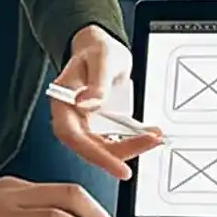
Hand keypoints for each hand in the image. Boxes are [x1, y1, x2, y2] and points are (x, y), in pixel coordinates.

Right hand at [52, 25, 162, 178]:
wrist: (102, 49)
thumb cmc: (96, 50)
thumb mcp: (101, 59)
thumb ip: (96, 83)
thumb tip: (88, 103)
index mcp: (62, 102)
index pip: (73, 136)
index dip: (95, 155)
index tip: (118, 167)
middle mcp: (71, 117)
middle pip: (91, 146)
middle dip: (121, 152)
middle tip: (149, 143)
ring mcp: (86, 123)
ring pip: (106, 146)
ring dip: (131, 146)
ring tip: (154, 137)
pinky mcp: (100, 125)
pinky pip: (116, 138)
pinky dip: (134, 139)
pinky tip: (150, 134)